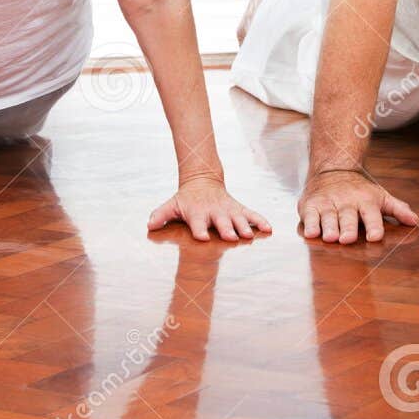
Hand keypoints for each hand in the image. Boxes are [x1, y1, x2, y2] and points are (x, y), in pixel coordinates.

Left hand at [147, 176, 271, 241]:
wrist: (202, 180)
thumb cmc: (186, 199)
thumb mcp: (172, 205)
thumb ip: (161, 215)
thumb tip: (149, 225)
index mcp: (198, 213)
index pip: (198, 223)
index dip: (199, 230)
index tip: (203, 237)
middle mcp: (214, 212)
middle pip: (221, 222)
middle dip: (227, 229)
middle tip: (232, 237)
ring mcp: (228, 210)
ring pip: (238, 218)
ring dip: (244, 226)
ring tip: (249, 234)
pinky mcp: (239, 209)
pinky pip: (252, 214)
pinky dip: (260, 220)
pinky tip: (269, 229)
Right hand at [298, 168, 418, 243]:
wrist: (333, 168)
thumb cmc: (360, 190)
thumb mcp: (380, 196)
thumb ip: (397, 209)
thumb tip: (415, 221)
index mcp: (366, 201)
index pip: (372, 215)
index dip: (374, 226)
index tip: (374, 237)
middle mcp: (347, 201)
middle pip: (347, 217)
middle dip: (347, 228)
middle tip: (347, 239)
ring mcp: (328, 202)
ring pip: (328, 216)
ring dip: (329, 226)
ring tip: (330, 237)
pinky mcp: (310, 204)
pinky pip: (309, 215)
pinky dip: (310, 224)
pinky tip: (311, 233)